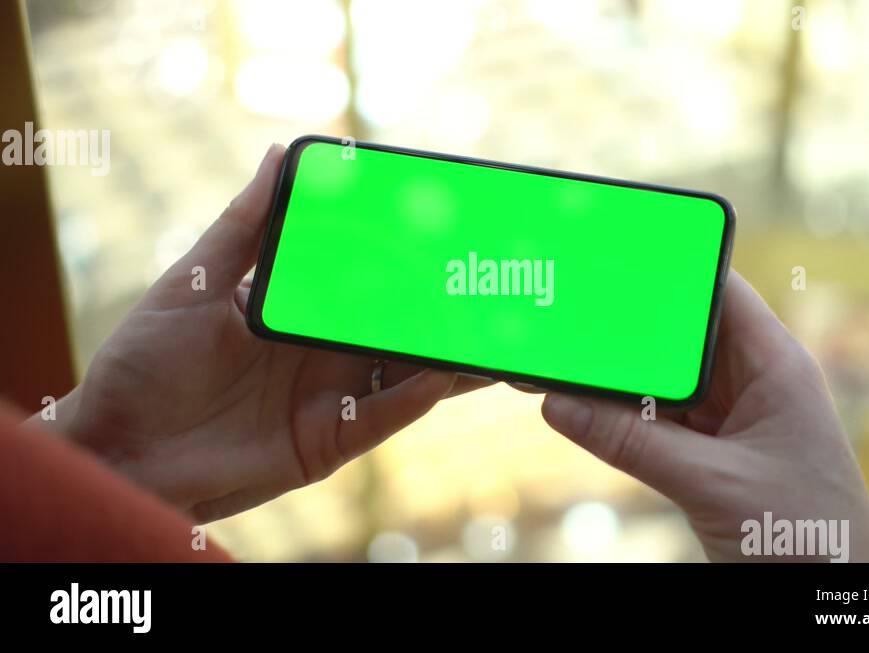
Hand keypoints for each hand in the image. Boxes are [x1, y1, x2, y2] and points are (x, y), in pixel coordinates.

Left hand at [29, 144, 487, 521]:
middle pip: (400, 323)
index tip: (449, 225)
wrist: (120, 448)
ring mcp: (332, 395)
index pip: (367, 274)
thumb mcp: (192, 283)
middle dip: (445, 303)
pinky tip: (442, 374)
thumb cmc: (144, 363)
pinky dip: (414, 397)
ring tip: (495, 330)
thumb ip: (244, 227)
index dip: (407, 253)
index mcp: (300, 306)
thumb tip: (279, 155)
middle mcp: (326, 349)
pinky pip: (382, 417)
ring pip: (408, 370)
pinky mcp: (328, 440)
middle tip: (491, 278)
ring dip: (450, 353)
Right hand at [540, 270, 868, 561]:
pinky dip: (629, 415)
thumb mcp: (711, 483)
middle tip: (572, 313)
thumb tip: (559, 407)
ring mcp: (734, 418)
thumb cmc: (807, 538)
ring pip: (668, 380)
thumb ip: (633, 444)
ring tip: (569, 361)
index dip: (670, 267)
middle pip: (683, 334)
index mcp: (776, 367)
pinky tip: (589, 408)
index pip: (721, 291)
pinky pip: (663, 420)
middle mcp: (755, 383)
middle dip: (632, 327)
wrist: (829, 598)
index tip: (613, 257)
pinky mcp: (715, 452)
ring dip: (625, 377)